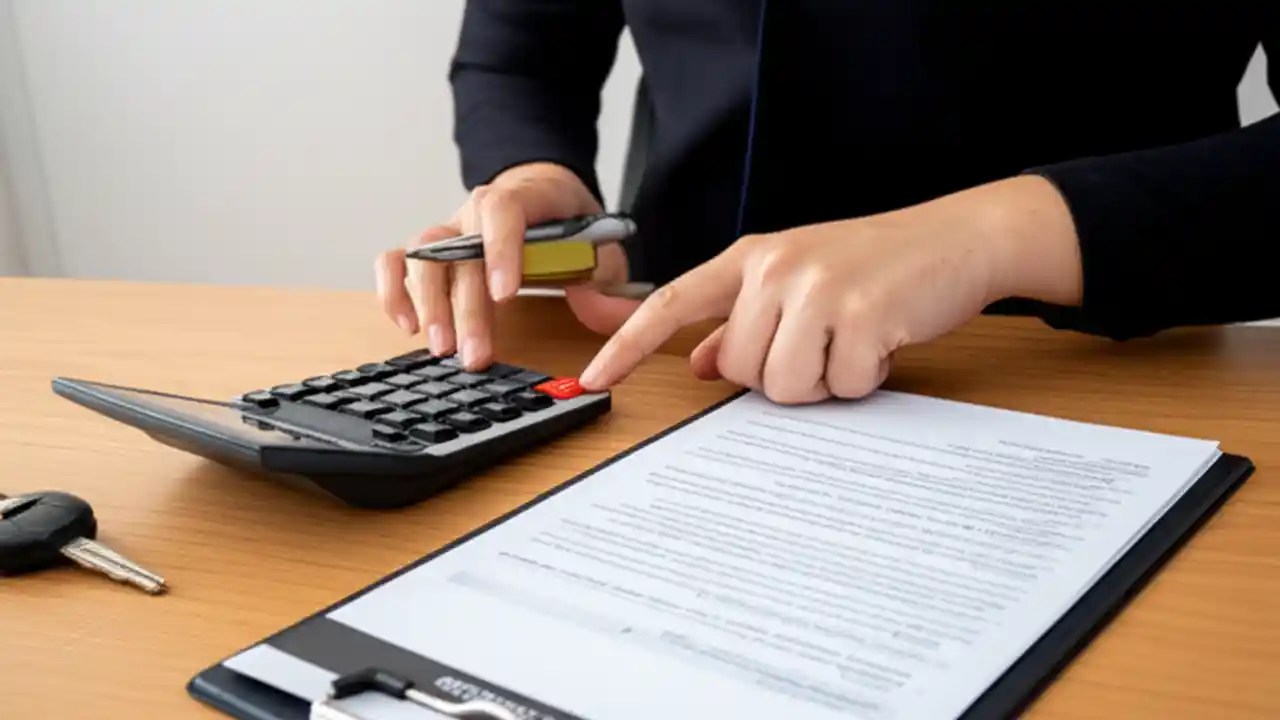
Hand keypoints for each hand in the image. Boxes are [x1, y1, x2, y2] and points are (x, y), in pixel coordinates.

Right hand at [375, 162, 639, 369]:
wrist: (545, 196)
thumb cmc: (571, 225)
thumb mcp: (603, 246)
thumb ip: (609, 280)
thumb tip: (608, 314)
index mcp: (524, 197)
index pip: (503, 210)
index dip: (500, 250)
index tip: (506, 296)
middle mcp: (476, 209)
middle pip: (460, 250)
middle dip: (467, 308)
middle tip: (475, 355)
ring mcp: (448, 228)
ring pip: (422, 257)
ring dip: (429, 305)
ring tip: (442, 348)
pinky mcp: (429, 249)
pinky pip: (394, 261)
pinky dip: (394, 291)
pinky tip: (408, 326)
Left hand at [578, 175, 1082, 402]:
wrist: (956, 238)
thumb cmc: (872, 266)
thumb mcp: (797, 284)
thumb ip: (742, 323)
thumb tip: (699, 363)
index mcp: (751, 258)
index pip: (671, 303)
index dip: (626, 344)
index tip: (592, 377)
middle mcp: (774, 267)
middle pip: (742, 370)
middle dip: (784, 376)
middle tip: (825, 344)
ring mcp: (817, 286)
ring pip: (784, 386)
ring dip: (824, 382)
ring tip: (852, 342)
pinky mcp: (860, 311)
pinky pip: (839, 386)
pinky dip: (863, 379)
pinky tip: (880, 342)